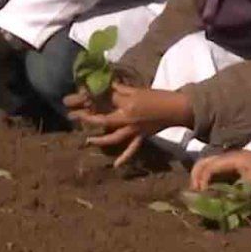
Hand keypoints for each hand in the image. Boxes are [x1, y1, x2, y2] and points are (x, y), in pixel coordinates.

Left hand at [67, 83, 192, 166]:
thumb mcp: (138, 90)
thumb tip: (108, 85)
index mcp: (127, 103)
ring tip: (88, 141)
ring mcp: (134, 130)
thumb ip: (121, 90)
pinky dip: (124, 157)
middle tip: (74, 118)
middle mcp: (128, 118)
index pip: (106, 100)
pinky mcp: (141, 137)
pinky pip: (132, 149)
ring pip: (114, 137)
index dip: (93, 98)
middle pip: (104, 120)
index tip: (80, 97)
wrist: (176, 108)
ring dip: (100, 140)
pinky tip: (116, 166)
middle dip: (88, 119)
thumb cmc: (158, 96)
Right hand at [189, 149, 250, 190]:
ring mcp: (229, 161)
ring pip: (205, 165)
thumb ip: (237, 193)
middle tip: (196, 195)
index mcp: (234, 159)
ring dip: (199, 179)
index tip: (201, 194)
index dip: (202, 180)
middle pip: (203, 163)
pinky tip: (208, 192)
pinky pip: (212, 170)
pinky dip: (206, 179)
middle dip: (196, 178)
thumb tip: (218, 202)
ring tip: (200, 195)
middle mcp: (229, 157)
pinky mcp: (232, 167)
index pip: (210, 167)